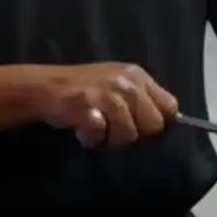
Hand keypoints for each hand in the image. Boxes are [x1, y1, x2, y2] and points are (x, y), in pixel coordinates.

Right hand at [40, 63, 178, 148]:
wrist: (46, 87)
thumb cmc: (85, 89)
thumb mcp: (120, 84)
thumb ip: (142, 100)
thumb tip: (168, 123)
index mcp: (138, 76)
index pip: (170, 107)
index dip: (160, 125)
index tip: (144, 132)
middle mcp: (126, 83)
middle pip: (154, 126)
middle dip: (137, 137)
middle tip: (115, 132)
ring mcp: (107, 94)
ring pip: (128, 136)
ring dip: (110, 140)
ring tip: (97, 129)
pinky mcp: (86, 106)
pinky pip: (100, 136)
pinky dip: (91, 139)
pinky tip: (82, 129)